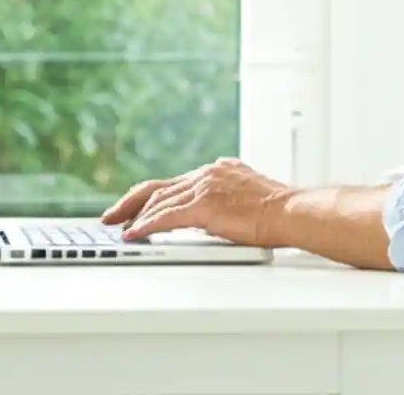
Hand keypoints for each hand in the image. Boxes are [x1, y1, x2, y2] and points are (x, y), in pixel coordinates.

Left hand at [101, 158, 294, 246]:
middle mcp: (208, 173)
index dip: (151, 196)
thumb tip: (214, 215)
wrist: (292, 212)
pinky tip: (134, 234)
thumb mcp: (248, 196)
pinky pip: (166, 217)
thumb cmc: (278, 211)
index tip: (135, 206)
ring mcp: (205, 187)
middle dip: (131, 202)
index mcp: (217, 170)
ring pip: (159, 201)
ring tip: (118, 228)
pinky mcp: (204, 206)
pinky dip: (146, 226)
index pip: (175, 182)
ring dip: (135, 217)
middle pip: (158, 187)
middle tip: (111, 215)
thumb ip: (226, 199)